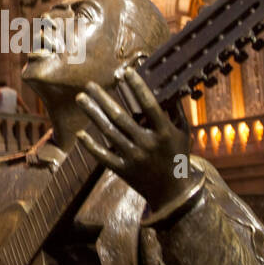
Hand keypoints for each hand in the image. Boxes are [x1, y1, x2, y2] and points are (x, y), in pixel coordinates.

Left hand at [76, 65, 192, 212]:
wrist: (173, 192)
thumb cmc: (178, 157)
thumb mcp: (184, 133)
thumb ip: (177, 111)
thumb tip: (169, 87)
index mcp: (164, 132)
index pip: (149, 105)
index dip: (137, 87)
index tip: (125, 72)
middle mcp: (147, 144)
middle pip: (120, 116)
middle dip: (102, 98)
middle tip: (89, 84)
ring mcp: (133, 157)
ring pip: (108, 132)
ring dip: (93, 114)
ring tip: (80, 99)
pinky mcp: (123, 170)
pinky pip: (103, 155)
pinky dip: (90, 145)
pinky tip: (80, 133)